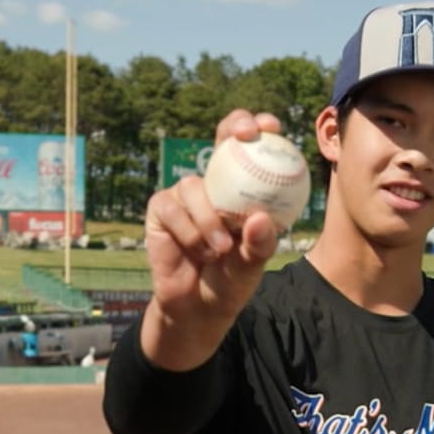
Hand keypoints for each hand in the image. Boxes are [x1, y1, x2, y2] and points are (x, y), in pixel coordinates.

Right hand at [139, 110, 283, 369]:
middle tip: (246, 135)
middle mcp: (214, 185)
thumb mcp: (253, 263)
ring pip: (194, 186)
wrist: (199, 307)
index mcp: (242, 190)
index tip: (272, 126)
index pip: (251, 150)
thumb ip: (259, 243)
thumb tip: (260, 218)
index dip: (259, 127)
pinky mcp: (161, 209)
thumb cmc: (232, 279)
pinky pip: (172, 208)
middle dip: (233, 127)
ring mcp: (185, 195)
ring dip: (209, 219)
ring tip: (222, 249)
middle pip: (220, 141)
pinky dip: (188, 231)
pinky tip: (199, 250)